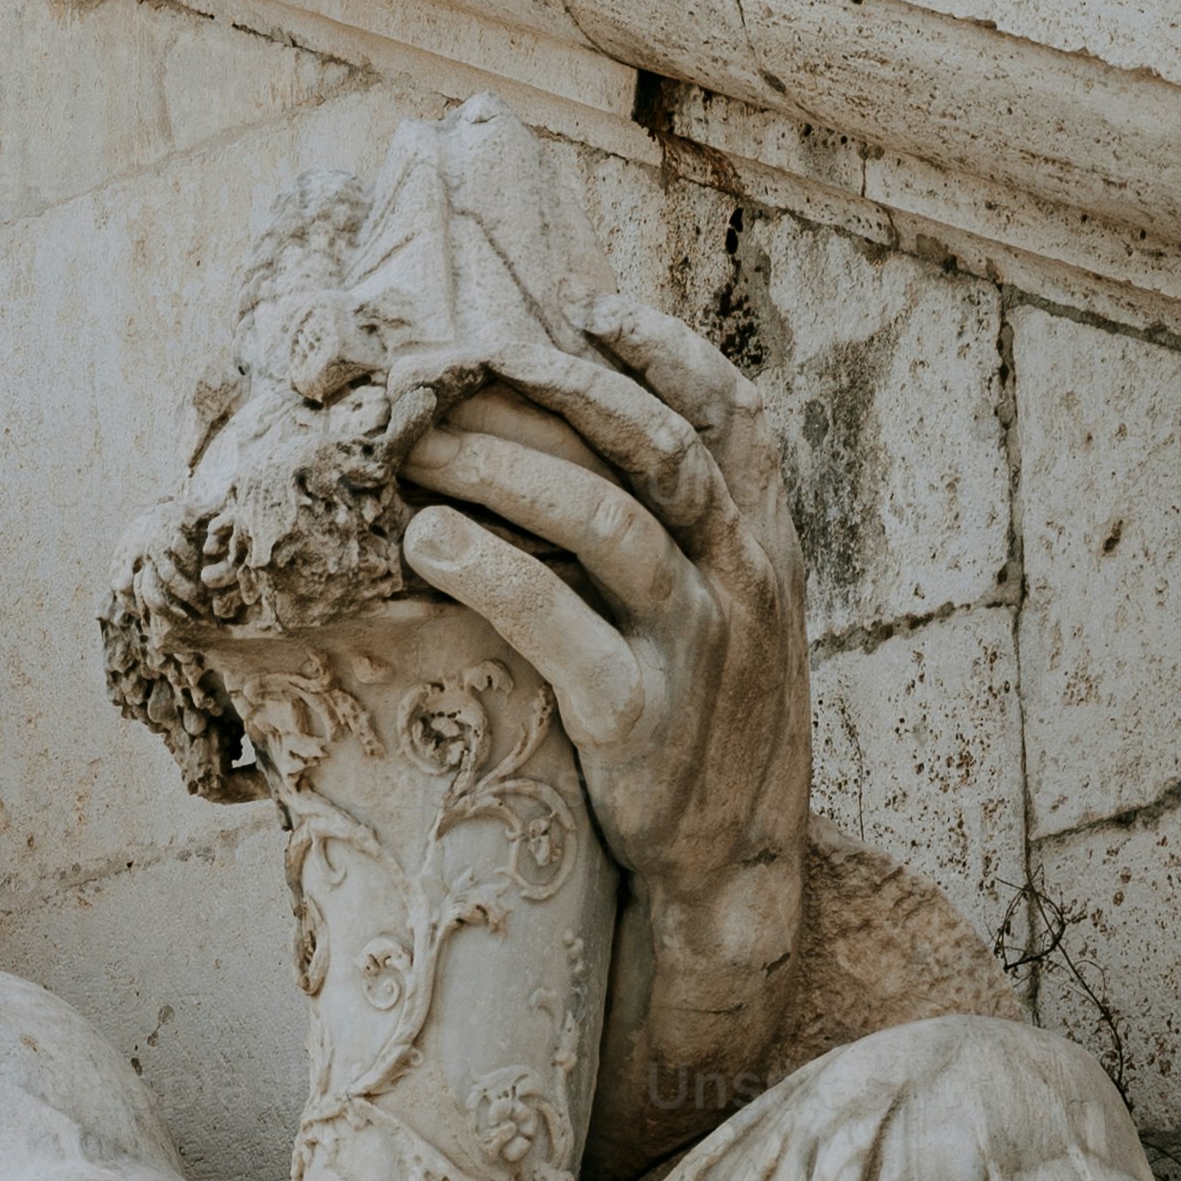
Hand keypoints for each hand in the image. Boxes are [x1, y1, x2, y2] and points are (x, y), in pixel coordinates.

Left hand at [393, 307, 811, 1174]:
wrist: (730, 872)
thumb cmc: (701, 729)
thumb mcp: (723, 618)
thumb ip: (679, 534)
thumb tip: (569, 445)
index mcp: (765, 545)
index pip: (738, 416)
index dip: (668, 352)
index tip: (588, 308)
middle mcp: (744, 581)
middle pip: (651, 448)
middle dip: (547, 392)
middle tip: (448, 367)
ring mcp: (700, 650)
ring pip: (610, 521)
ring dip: (505, 467)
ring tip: (415, 447)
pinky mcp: (643, 724)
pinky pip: (566, 630)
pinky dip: (495, 574)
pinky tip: (429, 539)